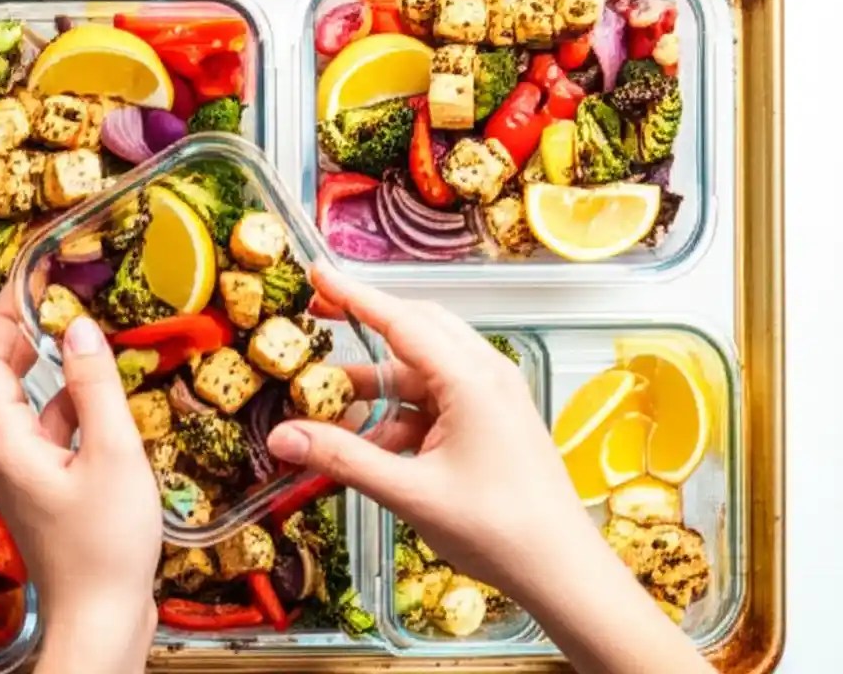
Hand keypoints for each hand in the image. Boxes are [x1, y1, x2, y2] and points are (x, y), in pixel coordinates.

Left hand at [0, 290, 159, 673]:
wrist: (103, 621)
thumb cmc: (104, 550)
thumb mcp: (112, 454)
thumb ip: (94, 387)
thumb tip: (78, 330)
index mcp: (6, 443)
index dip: (2, 315)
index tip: (28, 281)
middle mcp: (4, 457)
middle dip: (23, 334)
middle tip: (53, 298)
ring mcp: (24, 476)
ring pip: (28, 408)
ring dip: (52, 371)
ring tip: (85, 339)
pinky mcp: (48, 492)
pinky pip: (51, 434)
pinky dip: (72, 407)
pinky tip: (105, 400)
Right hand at [268, 263, 588, 590]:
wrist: (560, 570)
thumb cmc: (500, 530)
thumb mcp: (410, 493)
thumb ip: (342, 459)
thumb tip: (283, 437)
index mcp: (471, 379)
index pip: (401, 319)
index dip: (353, 294)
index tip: (317, 271)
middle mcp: (484, 376)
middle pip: (414, 330)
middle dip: (364, 323)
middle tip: (317, 315)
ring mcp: (490, 398)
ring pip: (421, 369)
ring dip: (376, 381)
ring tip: (328, 401)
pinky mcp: (489, 422)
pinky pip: (434, 399)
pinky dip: (398, 411)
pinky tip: (368, 441)